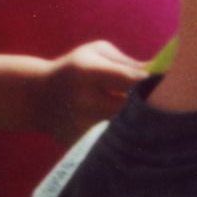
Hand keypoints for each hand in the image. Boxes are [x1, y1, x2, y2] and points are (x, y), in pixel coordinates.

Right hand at [33, 40, 148, 142]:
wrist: (36, 97)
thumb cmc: (75, 67)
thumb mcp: (96, 52)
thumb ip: (127, 62)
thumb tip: (158, 73)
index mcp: (87, 72)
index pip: (131, 79)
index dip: (150, 82)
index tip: (159, 82)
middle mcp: (82, 101)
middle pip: (130, 108)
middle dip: (144, 104)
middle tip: (152, 99)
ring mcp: (78, 126)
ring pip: (122, 128)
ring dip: (131, 121)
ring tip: (131, 112)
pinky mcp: (77, 144)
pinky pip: (108, 141)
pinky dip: (116, 136)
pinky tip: (114, 127)